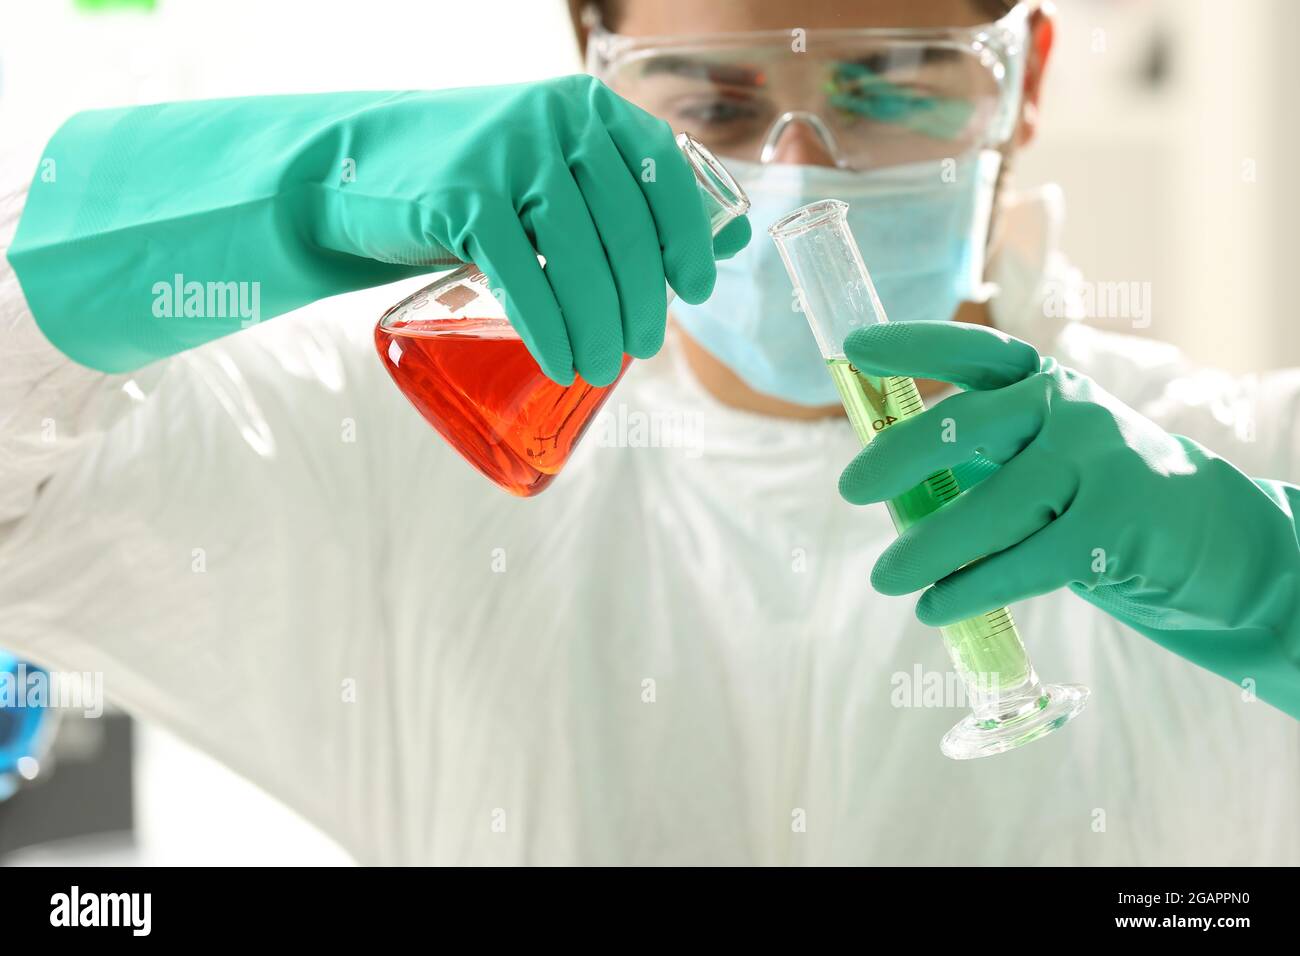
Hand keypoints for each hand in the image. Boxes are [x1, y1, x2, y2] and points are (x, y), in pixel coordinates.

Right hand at [319, 75, 750, 385]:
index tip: (693, 293)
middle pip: (624, 227)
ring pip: (578, 259)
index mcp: (586, 107)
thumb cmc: (473, 183)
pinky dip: (547, 328)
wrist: (355, 168)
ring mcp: (507, 154)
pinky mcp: (462, 196)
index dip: (687, 238)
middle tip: (641, 350)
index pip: (661, 170)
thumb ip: (627, 195)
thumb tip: (732, 242)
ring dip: (598, 326)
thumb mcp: (552, 170)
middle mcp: (554, 120)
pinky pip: (522, 276)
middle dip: (641, 301)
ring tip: (601, 368)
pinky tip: (558, 359)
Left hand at [837, 321, 1299, 648]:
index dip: (913, 346)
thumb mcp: (1047, 451)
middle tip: (850, 489)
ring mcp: (1098, 465)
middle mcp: (1071, 411)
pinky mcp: (1114, 530)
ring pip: (991, 507)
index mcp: (1046, 383)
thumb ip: (985, 452)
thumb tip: (889, 475)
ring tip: (885, 580)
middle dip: (901, 455)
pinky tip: (935, 607)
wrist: (1216, 540)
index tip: (854, 349)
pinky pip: (1024, 564)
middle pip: (970, 424)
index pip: (975, 352)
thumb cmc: (1103, 493)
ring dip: (927, 548)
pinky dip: (971, 589)